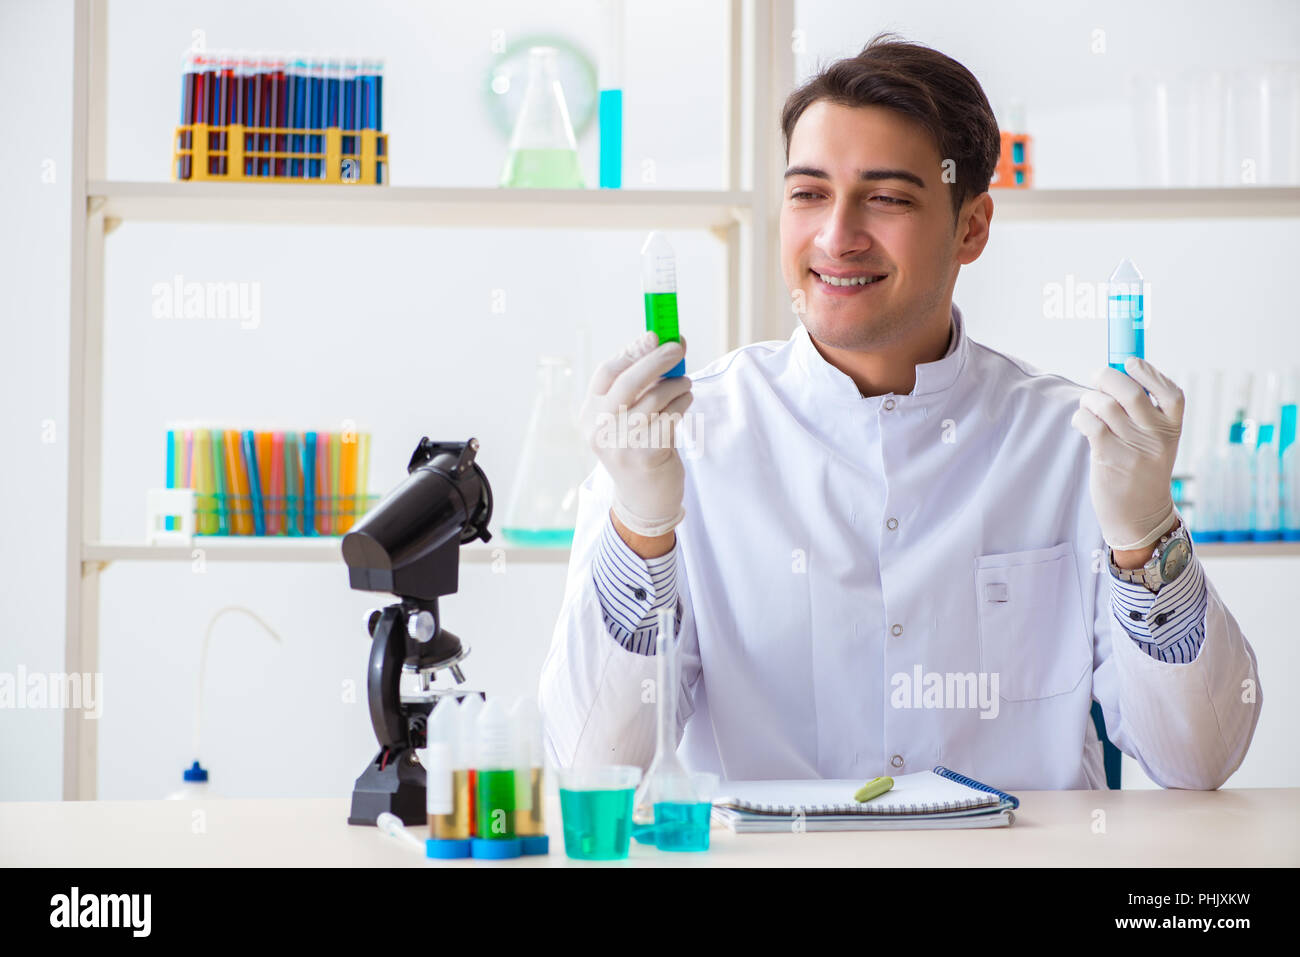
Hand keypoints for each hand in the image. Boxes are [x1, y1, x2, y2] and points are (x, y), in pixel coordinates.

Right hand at [579, 331, 693, 537]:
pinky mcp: (645, 455)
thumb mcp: (628, 417)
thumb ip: (639, 384)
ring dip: (676, 384)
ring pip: (655, 398)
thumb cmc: (639, 448)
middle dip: (656, 359)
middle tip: (678, 346)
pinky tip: (685, 401)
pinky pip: (670, 416)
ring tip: (685, 384)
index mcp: (589, 415)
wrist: (644, 500)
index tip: (653, 335)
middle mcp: (599, 429)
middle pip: (629, 381)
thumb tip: (660, 342)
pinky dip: (682, 403)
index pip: (606, 373)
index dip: (631, 351)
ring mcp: (620, 444)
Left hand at [1070, 357, 1182, 551]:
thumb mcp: (1157, 442)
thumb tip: (1118, 374)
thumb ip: (1146, 414)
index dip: (1149, 372)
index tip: (1130, 362)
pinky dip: (1081, 417)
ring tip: (1088, 404)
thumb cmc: (1142, 469)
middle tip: (1097, 375)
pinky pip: (1090, 423)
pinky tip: (1082, 422)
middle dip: (1109, 377)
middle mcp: (1157, 437)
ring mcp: (1134, 448)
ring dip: (1090, 398)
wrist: (1139, 515)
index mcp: (1173, 429)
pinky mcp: (1109, 457)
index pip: (1171, 393)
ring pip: (1105, 406)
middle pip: (1131, 393)